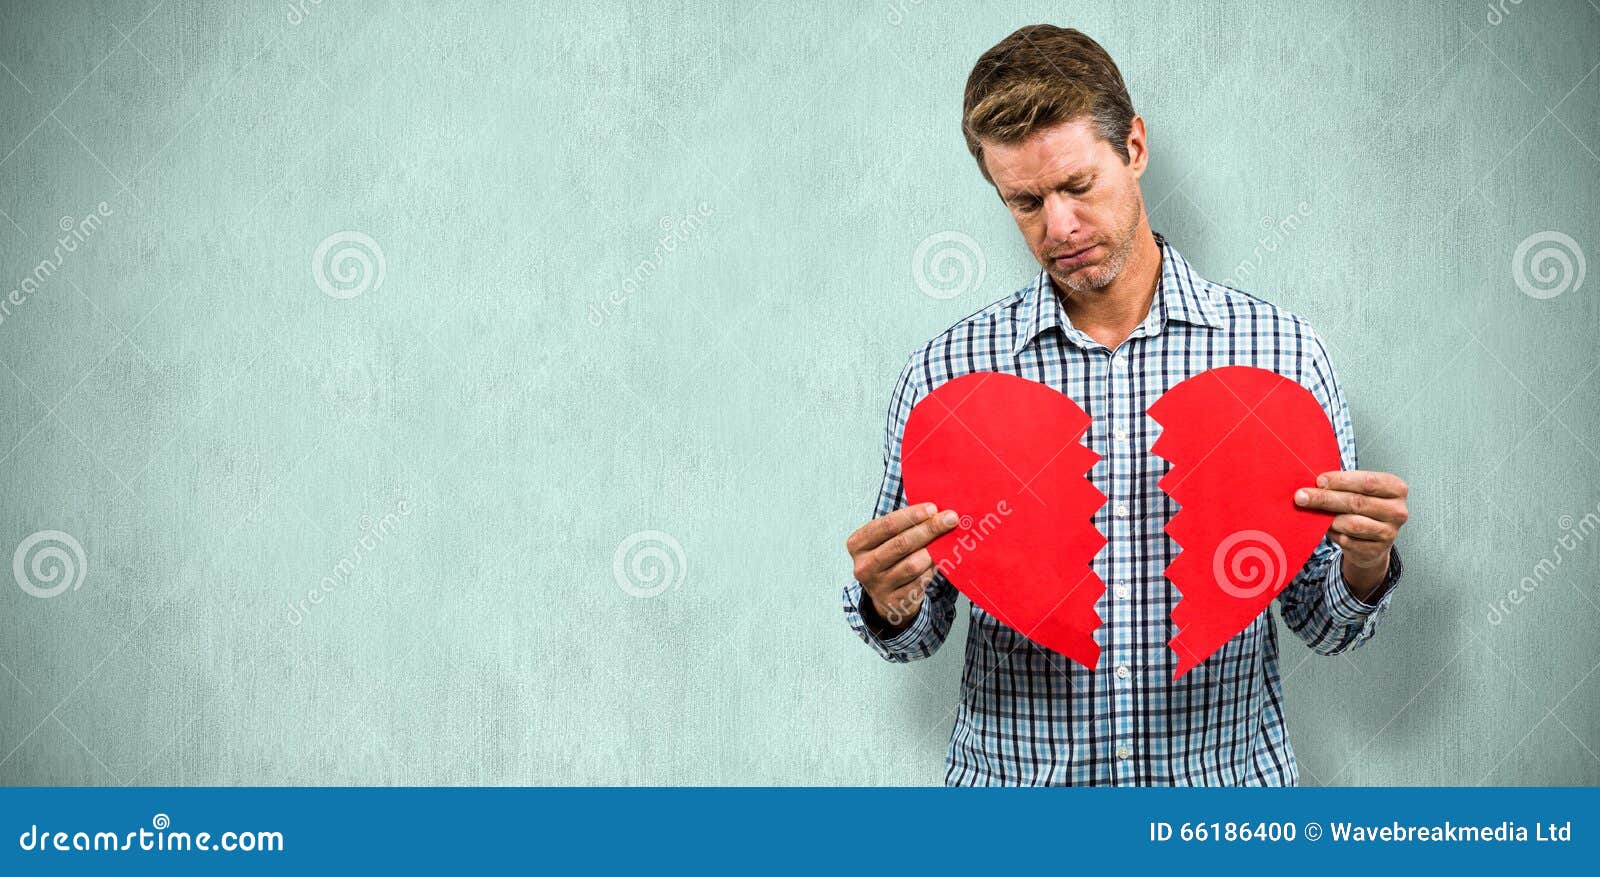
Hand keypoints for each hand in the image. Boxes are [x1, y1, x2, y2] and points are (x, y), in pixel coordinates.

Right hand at [846, 503, 959, 629]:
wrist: (884, 597)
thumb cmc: (888, 559)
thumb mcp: (885, 540)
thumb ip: (903, 526)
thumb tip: (936, 513)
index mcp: (857, 544)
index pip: (886, 525)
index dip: (911, 515)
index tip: (933, 508)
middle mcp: (864, 566)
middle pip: (901, 543)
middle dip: (929, 529)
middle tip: (950, 519)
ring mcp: (878, 586)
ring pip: (913, 564)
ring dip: (933, 551)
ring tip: (946, 541)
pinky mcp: (894, 601)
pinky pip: (920, 581)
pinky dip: (932, 569)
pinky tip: (939, 560)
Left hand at [1294, 469, 1408, 597]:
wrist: (1372, 542)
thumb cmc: (1363, 510)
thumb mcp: (1358, 492)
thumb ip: (1342, 485)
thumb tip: (1314, 484)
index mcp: (1396, 488)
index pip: (1368, 482)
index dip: (1341, 481)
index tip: (1319, 480)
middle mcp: (1397, 511)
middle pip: (1357, 502)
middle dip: (1325, 498)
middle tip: (1302, 496)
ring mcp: (1389, 532)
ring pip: (1352, 524)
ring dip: (1329, 519)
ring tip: (1318, 515)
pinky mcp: (1376, 550)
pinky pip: (1347, 541)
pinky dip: (1334, 534)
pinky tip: (1331, 530)